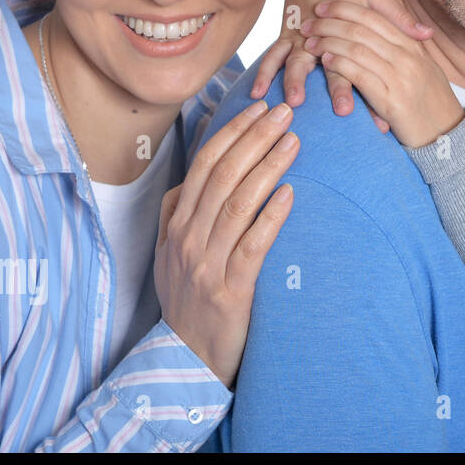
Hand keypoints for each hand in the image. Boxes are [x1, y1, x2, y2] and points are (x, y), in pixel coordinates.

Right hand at [154, 99, 298, 388]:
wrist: (186, 358)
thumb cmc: (188, 299)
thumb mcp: (171, 253)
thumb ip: (178, 214)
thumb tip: (193, 176)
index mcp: (176, 224)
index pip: (204, 164)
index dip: (232, 132)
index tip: (259, 106)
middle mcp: (187, 238)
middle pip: (223, 175)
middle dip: (255, 137)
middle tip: (285, 112)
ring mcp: (206, 264)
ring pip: (237, 203)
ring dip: (268, 167)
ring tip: (294, 141)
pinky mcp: (230, 290)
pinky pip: (252, 246)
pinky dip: (270, 216)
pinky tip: (290, 194)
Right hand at [250, 0, 430, 127]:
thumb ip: (399, 18)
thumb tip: (427, 36)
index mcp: (345, 25)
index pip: (356, 59)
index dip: (365, 83)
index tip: (375, 110)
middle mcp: (320, 30)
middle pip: (326, 62)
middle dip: (333, 87)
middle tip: (341, 112)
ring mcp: (298, 31)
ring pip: (294, 60)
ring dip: (292, 82)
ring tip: (292, 106)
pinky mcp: (285, 31)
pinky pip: (273, 53)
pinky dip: (265, 71)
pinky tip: (257, 93)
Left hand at [303, 0, 464, 147]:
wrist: (448, 135)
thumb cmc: (433, 103)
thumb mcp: (424, 70)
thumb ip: (408, 51)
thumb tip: (392, 36)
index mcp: (412, 48)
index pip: (375, 18)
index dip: (345, 9)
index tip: (323, 6)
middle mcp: (407, 58)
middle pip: (362, 30)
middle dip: (331, 23)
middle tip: (308, 23)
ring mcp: (400, 78)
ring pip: (358, 50)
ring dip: (329, 43)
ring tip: (310, 42)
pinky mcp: (391, 101)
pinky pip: (361, 76)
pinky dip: (341, 65)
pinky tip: (326, 62)